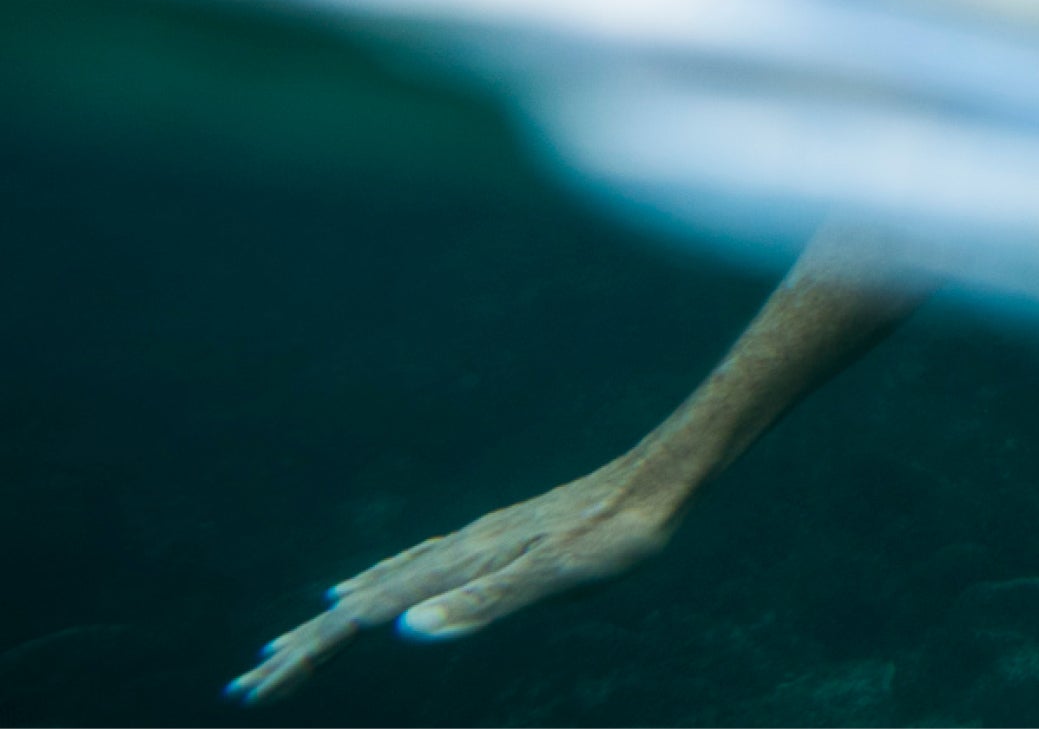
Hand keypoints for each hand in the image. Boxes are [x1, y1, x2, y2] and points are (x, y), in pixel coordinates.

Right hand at [226, 456, 683, 704]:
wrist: (658, 481)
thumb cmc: (617, 534)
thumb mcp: (555, 576)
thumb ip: (482, 604)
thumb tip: (401, 633)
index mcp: (457, 564)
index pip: (362, 618)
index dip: (308, 655)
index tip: (257, 688)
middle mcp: (454, 550)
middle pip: (360, 604)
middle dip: (304, 646)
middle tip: (249, 682)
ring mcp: (472, 544)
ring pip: (384, 585)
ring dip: (335, 621)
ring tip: (295, 643)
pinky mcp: (494, 543)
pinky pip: (414, 571)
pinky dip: (378, 588)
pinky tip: (373, 588)